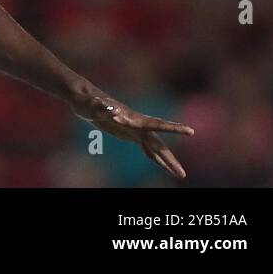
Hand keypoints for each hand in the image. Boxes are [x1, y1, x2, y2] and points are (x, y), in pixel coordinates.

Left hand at [73, 90, 194, 178]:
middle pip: (159, 144)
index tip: (190, 131)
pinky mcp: (129, 133)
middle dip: (171, 160)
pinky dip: (155, 158)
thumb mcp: (91, 104)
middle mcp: (138, 124)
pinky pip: (146, 148)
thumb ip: (100, 106)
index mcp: (133, 118)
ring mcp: (135, 129)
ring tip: (180, 175)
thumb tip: (109, 110)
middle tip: (183, 175)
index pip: (158, 125)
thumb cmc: (87, 100)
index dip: (174, 129)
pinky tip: (163, 166)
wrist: (82, 98)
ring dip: (167, 162)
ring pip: (156, 148)